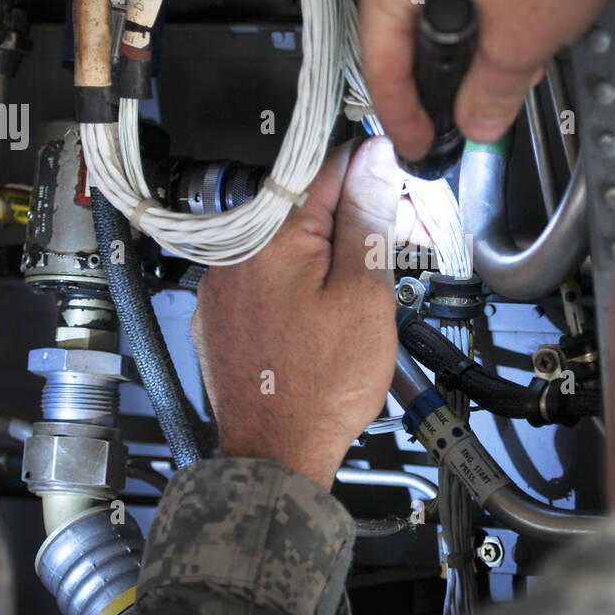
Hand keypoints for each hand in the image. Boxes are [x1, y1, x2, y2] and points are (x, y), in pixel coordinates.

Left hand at [192, 138, 400, 490]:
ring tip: (359, 288)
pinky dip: (294, 283)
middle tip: (391, 247)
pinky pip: (262, 279)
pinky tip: (320, 313)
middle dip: (349, 217)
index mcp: (269, 234)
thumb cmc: (323, 383)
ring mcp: (220, 286)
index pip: (325, 168)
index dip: (370, 173)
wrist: (275, 454)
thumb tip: (373, 160)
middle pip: (301, 207)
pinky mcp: (218, 317)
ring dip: (322, 251)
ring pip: (282, 244)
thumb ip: (365, 219)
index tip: (396, 189)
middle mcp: (233, 251)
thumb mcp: (364, 293)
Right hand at [357, 0, 614, 160]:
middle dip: (441, 74)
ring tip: (509, 65)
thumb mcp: (521, 39)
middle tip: (464, 111)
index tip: (418, 142)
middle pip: (401, 25)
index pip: (380, 60)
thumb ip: (490, 93)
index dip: (401, 115)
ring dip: (466, 38)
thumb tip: (478, 120)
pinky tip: (516, 18)